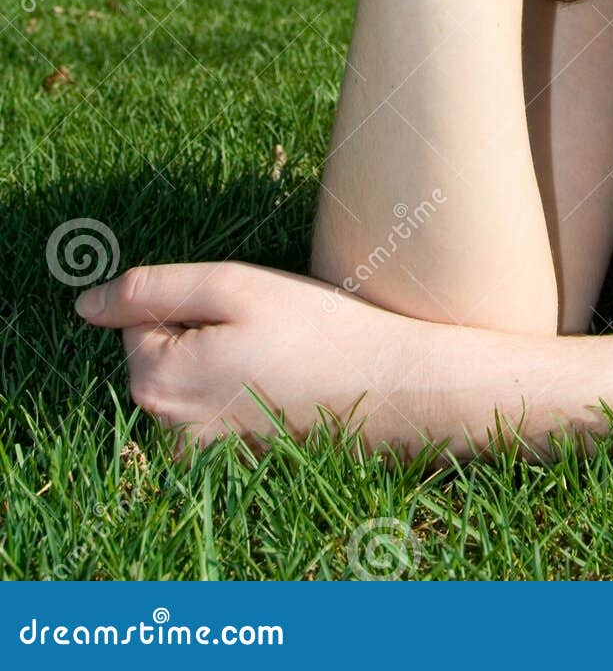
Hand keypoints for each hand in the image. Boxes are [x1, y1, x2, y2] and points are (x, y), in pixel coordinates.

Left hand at [74, 261, 439, 458]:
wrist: (391, 389)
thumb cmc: (315, 328)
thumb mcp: (232, 285)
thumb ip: (150, 289)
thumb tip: (85, 305)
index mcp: (157, 385)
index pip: (138, 318)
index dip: (193, 299)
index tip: (246, 308)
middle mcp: (169, 432)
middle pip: (162, 352)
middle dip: (203, 329)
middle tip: (267, 328)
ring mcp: (204, 455)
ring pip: (192, 377)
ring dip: (225, 357)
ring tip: (280, 353)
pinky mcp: (237, 462)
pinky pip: (220, 406)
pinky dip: (245, 386)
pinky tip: (288, 380)